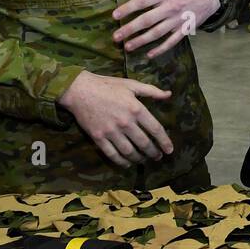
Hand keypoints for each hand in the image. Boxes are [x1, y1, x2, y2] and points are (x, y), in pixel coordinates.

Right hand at [58, 70, 174, 166]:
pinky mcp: (98, 137)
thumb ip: (151, 91)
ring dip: (139, 159)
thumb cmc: (107, 86)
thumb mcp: (131, 84)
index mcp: (136, 109)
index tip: (169, 150)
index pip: (155, 129)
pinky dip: (122, 161)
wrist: (79, 90)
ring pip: (129, 151)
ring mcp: (111, 131)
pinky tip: (128, 163)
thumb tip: (169, 95)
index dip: (164, 141)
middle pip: (144, 143)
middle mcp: (126, 122)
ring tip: (144, 160)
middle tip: (158, 157)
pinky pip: (112, 154)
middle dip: (154, 153)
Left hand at [111, 0, 219, 58]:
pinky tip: (150, 54)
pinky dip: (161, 49)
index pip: (143, 1)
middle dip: (130, 29)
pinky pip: (172, 41)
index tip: (115, 16)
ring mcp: (177, 20)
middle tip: (116, 37)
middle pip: (148, 20)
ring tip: (128, 47)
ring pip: (157, 32)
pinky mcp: (184, 30)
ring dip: (142, 41)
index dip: (128, 8)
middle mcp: (170, 7)